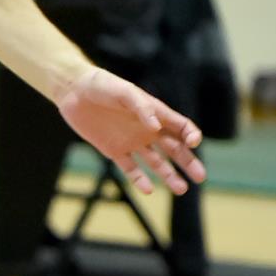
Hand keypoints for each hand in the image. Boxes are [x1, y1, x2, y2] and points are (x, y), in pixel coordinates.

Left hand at [56, 67, 205, 195]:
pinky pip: (131, 168)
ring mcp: (132, 141)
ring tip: (181, 190)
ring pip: (156, 162)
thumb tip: (156, 128)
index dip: (191, 135)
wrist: (74, 92)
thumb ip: (142, 108)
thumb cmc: (101, 85)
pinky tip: (149, 189)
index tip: (193, 143)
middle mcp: (147, 129)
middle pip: (174, 149)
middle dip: (189, 162)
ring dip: (169, 175)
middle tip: (201, 178)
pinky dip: (140, 180)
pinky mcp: (114, 150)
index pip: (181, 127)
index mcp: (155, 112)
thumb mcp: (124, 92)